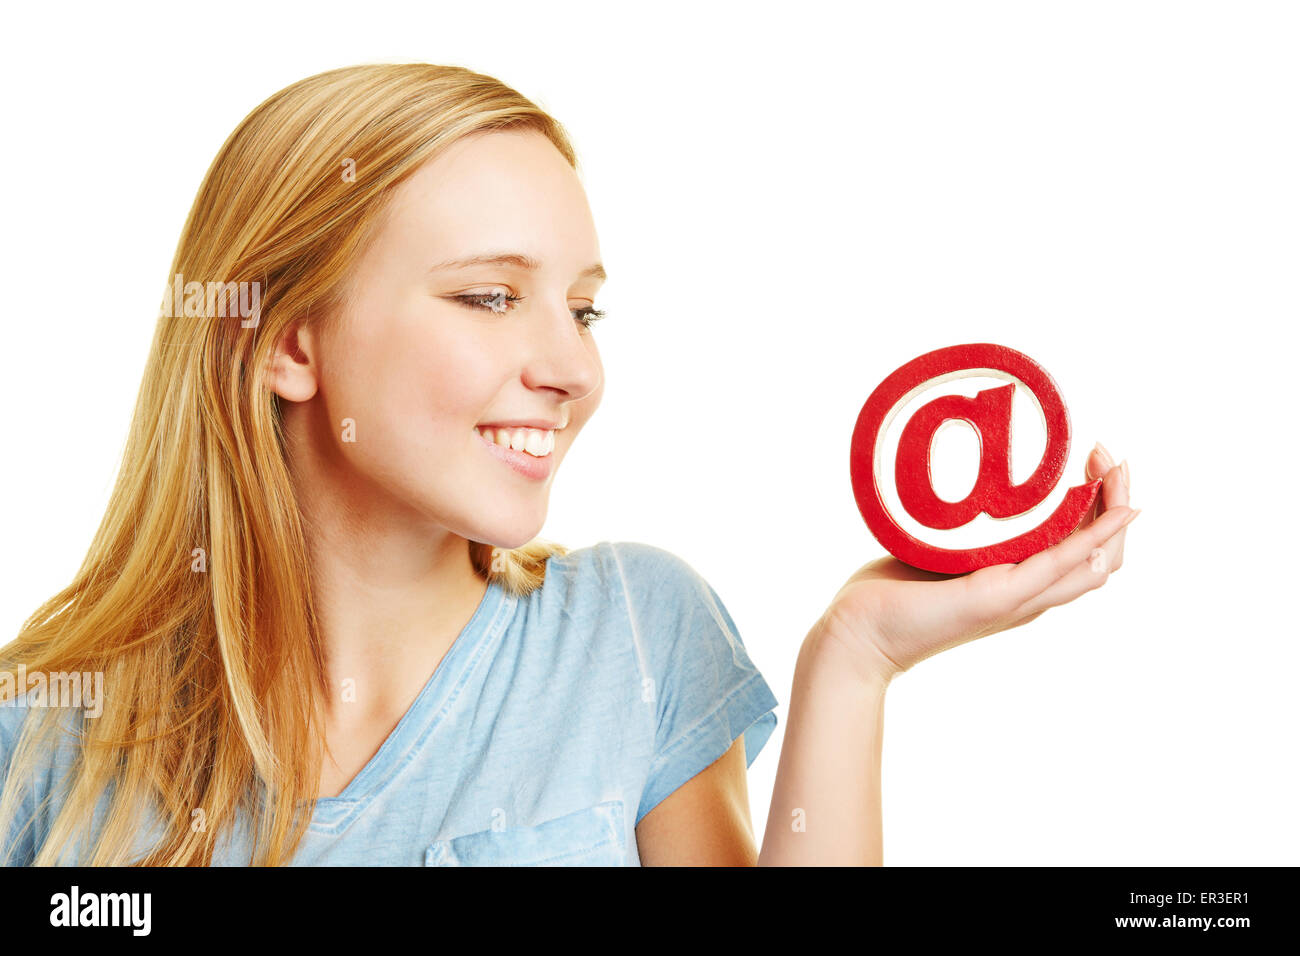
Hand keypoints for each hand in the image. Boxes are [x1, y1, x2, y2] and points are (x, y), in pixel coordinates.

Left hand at [815, 443, 1138, 684]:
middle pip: (1105, 556)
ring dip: (1114, 512)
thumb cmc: (892, 592)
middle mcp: (1029, 595)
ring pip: (1097, 562)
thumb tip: (968, 479)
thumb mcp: (943, 549)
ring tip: (1115, 468)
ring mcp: (1018, 599)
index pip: (1083, 549)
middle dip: (1116, 500)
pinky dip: (1095, 538)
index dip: (1100, 507)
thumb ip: (966, 526)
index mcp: (1019, 582)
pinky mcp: (998, 597)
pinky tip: (1117, 513)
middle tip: (1107, 454)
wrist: (858, 634)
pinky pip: (1060, 564)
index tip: (1091, 459)